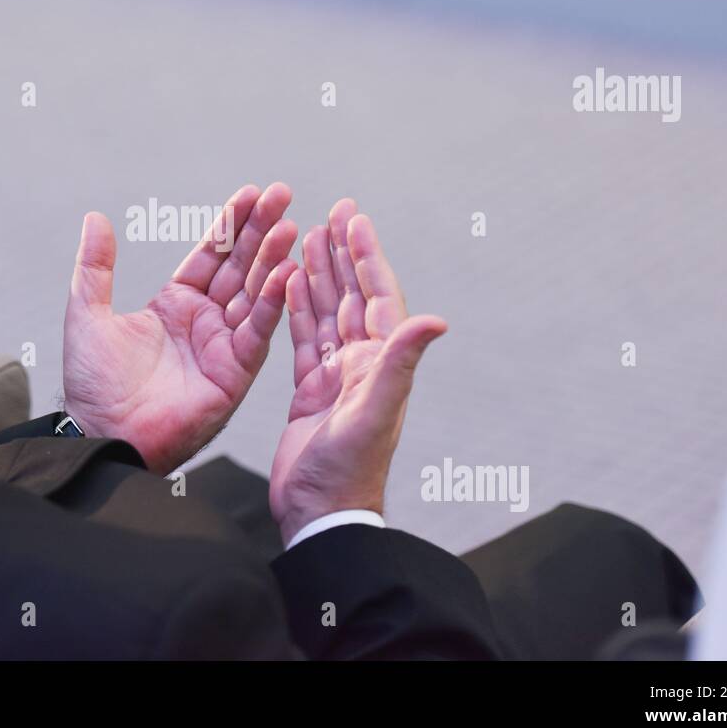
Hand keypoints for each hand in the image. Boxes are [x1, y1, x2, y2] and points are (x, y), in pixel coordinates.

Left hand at [63, 184, 297, 472]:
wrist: (102, 434)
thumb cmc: (92, 387)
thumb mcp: (88, 313)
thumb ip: (95, 267)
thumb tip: (95, 219)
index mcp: (175, 305)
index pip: (211, 255)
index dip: (230, 224)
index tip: (251, 194)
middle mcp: (204, 322)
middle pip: (239, 266)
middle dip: (261, 230)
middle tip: (281, 194)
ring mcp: (222, 346)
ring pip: (254, 293)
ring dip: (272, 260)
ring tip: (290, 226)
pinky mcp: (234, 373)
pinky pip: (257, 332)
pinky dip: (273, 303)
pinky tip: (284, 273)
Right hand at [270, 199, 446, 544]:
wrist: (320, 514)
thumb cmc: (348, 472)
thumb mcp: (374, 414)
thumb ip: (400, 364)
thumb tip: (438, 320)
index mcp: (379, 364)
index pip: (375, 296)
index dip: (367, 256)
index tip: (354, 218)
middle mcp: (362, 364)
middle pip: (352, 295)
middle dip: (344, 253)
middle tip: (335, 212)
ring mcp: (336, 376)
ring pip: (326, 312)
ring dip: (319, 274)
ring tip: (309, 236)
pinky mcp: (310, 391)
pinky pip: (303, 339)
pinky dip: (296, 308)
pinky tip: (288, 284)